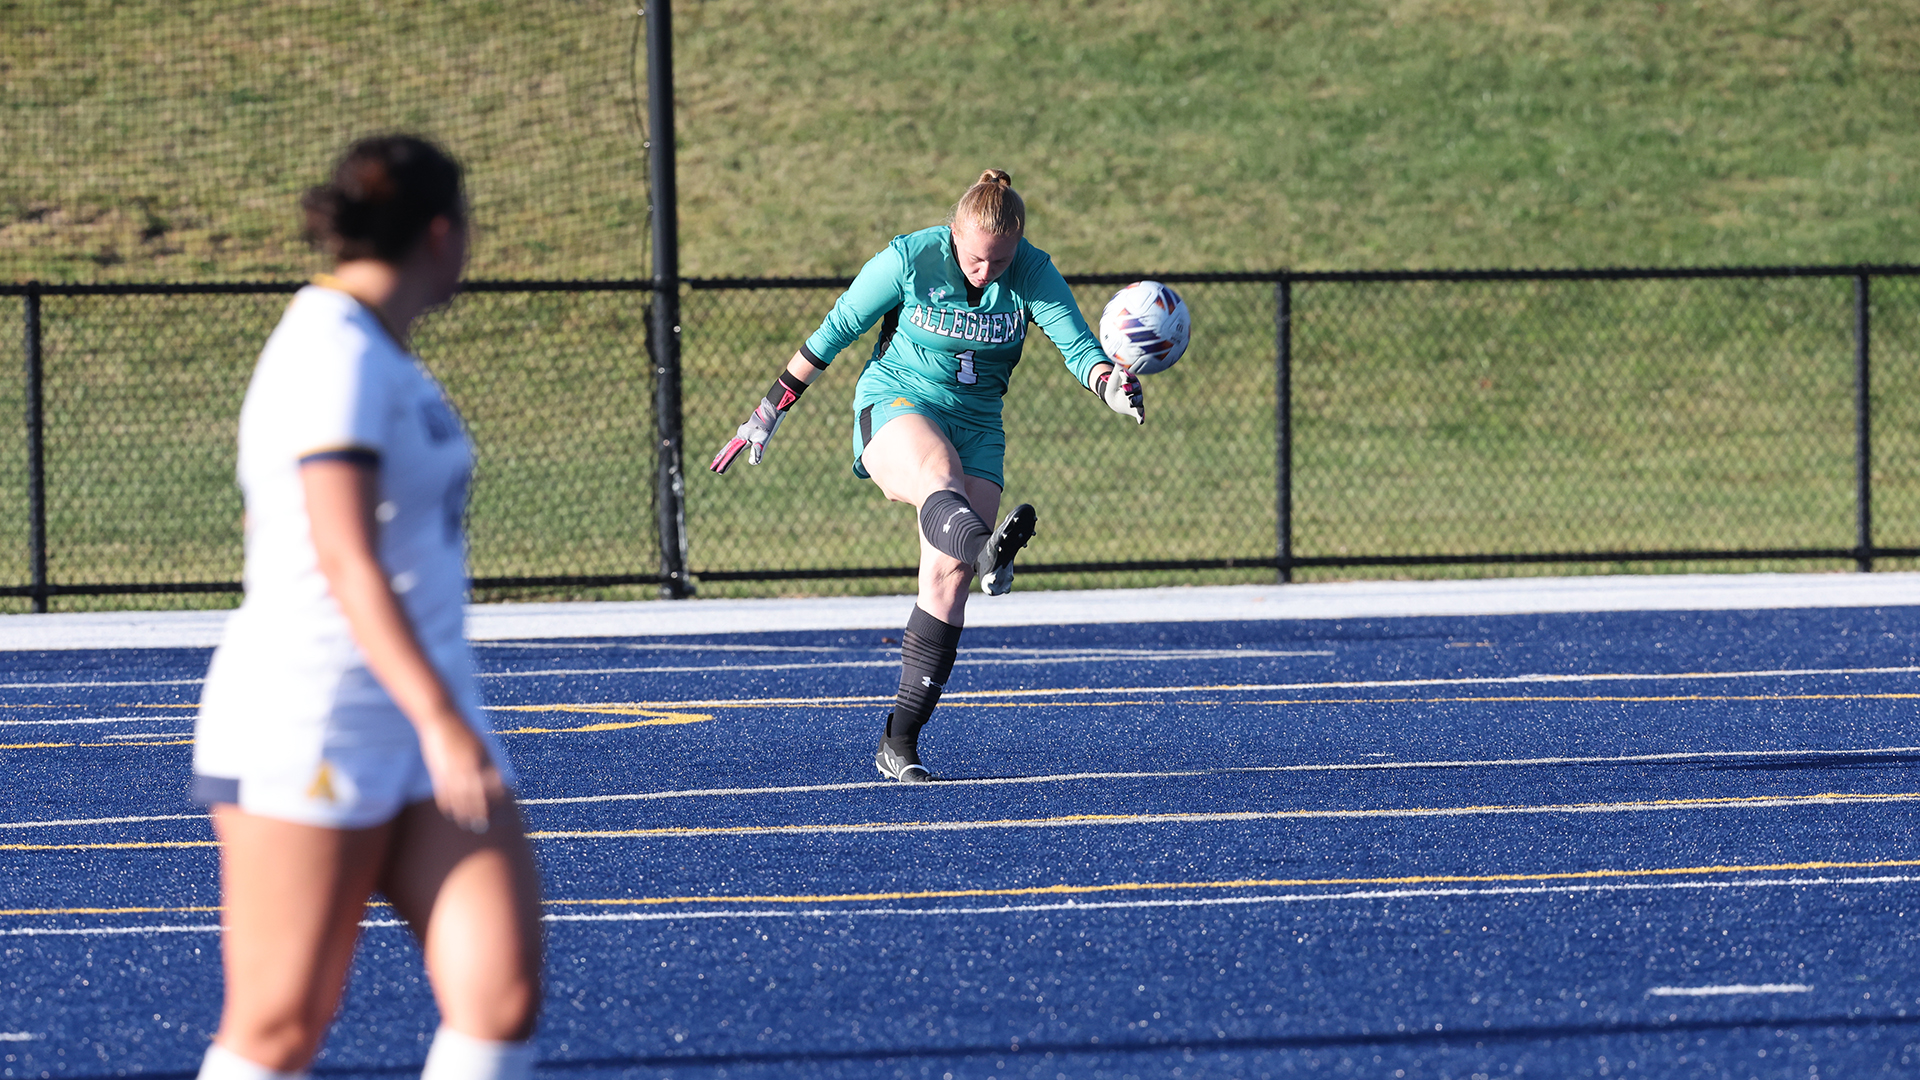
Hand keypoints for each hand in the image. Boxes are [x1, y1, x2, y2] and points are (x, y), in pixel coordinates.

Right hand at [415, 709, 503, 832]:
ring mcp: (452, 771)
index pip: (494, 787)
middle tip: (485, 824)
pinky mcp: (438, 772)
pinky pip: (443, 795)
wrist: (440, 720)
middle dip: (482, 813)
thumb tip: (497, 779)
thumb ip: (487, 763)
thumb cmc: (462, 732)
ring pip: (459, 800)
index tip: (502, 812)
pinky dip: (448, 806)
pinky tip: (451, 813)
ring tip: (468, 824)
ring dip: (465, 814)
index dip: (498, 802)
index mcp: (482, 760)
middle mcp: (469, 767)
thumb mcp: (480, 746)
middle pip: (477, 798)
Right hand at [711, 371, 807, 471]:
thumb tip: (754, 463)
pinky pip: (737, 441)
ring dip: (724, 453)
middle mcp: (740, 435)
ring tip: (717, 459)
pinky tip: (733, 447)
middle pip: (728, 449)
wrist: (770, 411)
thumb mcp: (763, 439)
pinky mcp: (747, 430)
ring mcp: (743, 432)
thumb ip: (758, 450)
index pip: (732, 453)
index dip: (725, 463)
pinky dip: (732, 446)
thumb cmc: (768, 426)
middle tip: (712, 469)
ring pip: (731, 444)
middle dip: (721, 459)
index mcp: (742, 437)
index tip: (718, 471)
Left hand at [1097, 365, 1144, 424]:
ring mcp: (1137, 399)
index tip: (1122, 374)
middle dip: (1130, 389)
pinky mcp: (1136, 409)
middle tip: (1124, 389)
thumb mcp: (1115, 375)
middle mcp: (1137, 390)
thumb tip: (1118, 353)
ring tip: (1129, 401)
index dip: (1127, 377)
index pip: (1132, 378)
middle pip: (1136, 389)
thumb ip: (1118, 366)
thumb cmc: (1115, 384)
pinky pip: (1140, 412)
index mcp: (1133, 380)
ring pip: (1138, 400)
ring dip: (1134, 400)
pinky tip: (1140, 421)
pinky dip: (1141, 416)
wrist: (1114, 398)